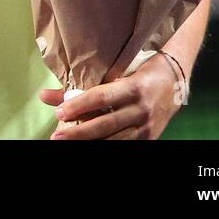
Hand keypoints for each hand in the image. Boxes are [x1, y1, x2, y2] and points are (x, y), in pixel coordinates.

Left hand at [38, 54, 183, 139]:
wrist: (174, 83)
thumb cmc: (138, 71)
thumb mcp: (114, 72)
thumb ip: (81, 85)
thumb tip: (44, 96)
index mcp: (133, 87)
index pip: (101, 98)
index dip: (79, 106)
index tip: (59, 112)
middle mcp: (141, 109)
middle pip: (105, 124)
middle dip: (79, 132)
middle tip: (57, 136)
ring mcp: (147, 127)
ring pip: (115, 140)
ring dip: (90, 143)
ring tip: (68, 143)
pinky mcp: (150, 139)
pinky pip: (124, 146)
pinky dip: (105, 146)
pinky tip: (90, 145)